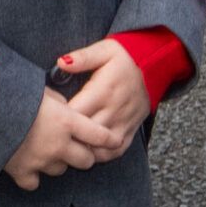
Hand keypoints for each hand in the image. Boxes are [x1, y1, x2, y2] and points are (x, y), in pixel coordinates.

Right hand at [3, 86, 113, 191]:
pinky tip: (28, 167)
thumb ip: (58, 100)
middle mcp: (58, 144)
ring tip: (47, 151)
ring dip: (58, 162)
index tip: (116, 141)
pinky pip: (34, 183)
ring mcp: (40, 160)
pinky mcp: (21, 171)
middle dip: (85, 154)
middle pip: (86, 160)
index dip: (110, 139)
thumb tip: (65, 106)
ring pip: (61, 170)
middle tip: (77, 147)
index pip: (98, 134)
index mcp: (66, 121)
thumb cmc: (12, 92)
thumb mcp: (40, 89)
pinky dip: (32, 177)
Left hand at [52, 39, 150, 156]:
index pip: (75, 114)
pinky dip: (101, 155)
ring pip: (100, 147)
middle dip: (67, 137)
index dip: (59, 118)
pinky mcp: (132, 131)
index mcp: (103, 91)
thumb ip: (82, 58)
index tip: (48, 116)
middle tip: (52, 135)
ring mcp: (124, 123)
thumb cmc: (125, 57)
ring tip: (68, 144)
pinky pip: (116, 151)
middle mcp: (114, 110)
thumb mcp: (104, 50)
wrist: (156, 66)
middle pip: (85, 134)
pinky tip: (88, 150)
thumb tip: (60, 62)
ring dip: (83, 148)